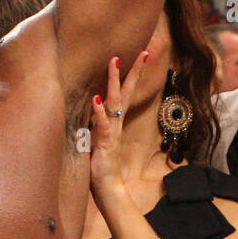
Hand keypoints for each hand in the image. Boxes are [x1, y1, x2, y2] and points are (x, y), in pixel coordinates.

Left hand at [89, 51, 148, 207]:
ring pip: (114, 103)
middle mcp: (116, 123)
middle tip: (143, 51)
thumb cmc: (102, 164)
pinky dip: (99, 112)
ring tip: (114, 62)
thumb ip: (98, 124)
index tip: (137, 56)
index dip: (130, 75)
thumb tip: (94, 108)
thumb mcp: (98, 139)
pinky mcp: (104, 143)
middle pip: (125, 93)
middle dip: (133, 71)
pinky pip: (102, 125)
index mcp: (114, 121)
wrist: (108, 187)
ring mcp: (111, 132)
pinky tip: (95, 99)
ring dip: (113, 82)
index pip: (123, 94)